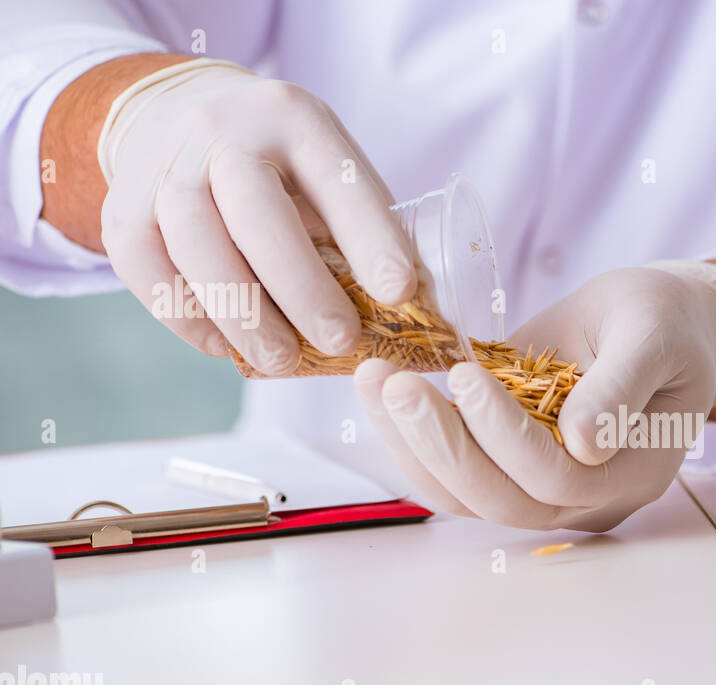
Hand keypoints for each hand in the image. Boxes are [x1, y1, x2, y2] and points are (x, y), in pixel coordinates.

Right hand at [98, 59, 415, 373]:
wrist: (180, 116)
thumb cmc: (282, 169)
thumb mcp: (329, 171)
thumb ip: (364, 231)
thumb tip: (419, 314)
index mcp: (295, 120)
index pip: (338, 180)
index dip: (371, 239)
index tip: (400, 293)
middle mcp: (223, 133)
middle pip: (257, 215)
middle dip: (302, 288)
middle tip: (339, 342)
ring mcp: (165, 167)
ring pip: (196, 247)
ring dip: (244, 316)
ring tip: (282, 362)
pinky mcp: (123, 208)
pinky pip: (148, 272)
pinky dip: (189, 319)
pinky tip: (226, 346)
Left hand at [354, 264, 715, 530]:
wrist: (656, 325)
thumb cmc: (665, 321)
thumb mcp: (653, 334)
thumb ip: (622, 386)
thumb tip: (583, 445)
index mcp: (635, 469)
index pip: (561, 477)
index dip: (508, 436)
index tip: (467, 375)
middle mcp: (589, 496)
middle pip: (505, 501)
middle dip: (444, 447)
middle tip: (396, 385)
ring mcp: (546, 490)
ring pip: (469, 498)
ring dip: (414, 447)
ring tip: (375, 382)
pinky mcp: (510, 470)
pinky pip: (454, 478)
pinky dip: (413, 443)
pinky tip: (382, 395)